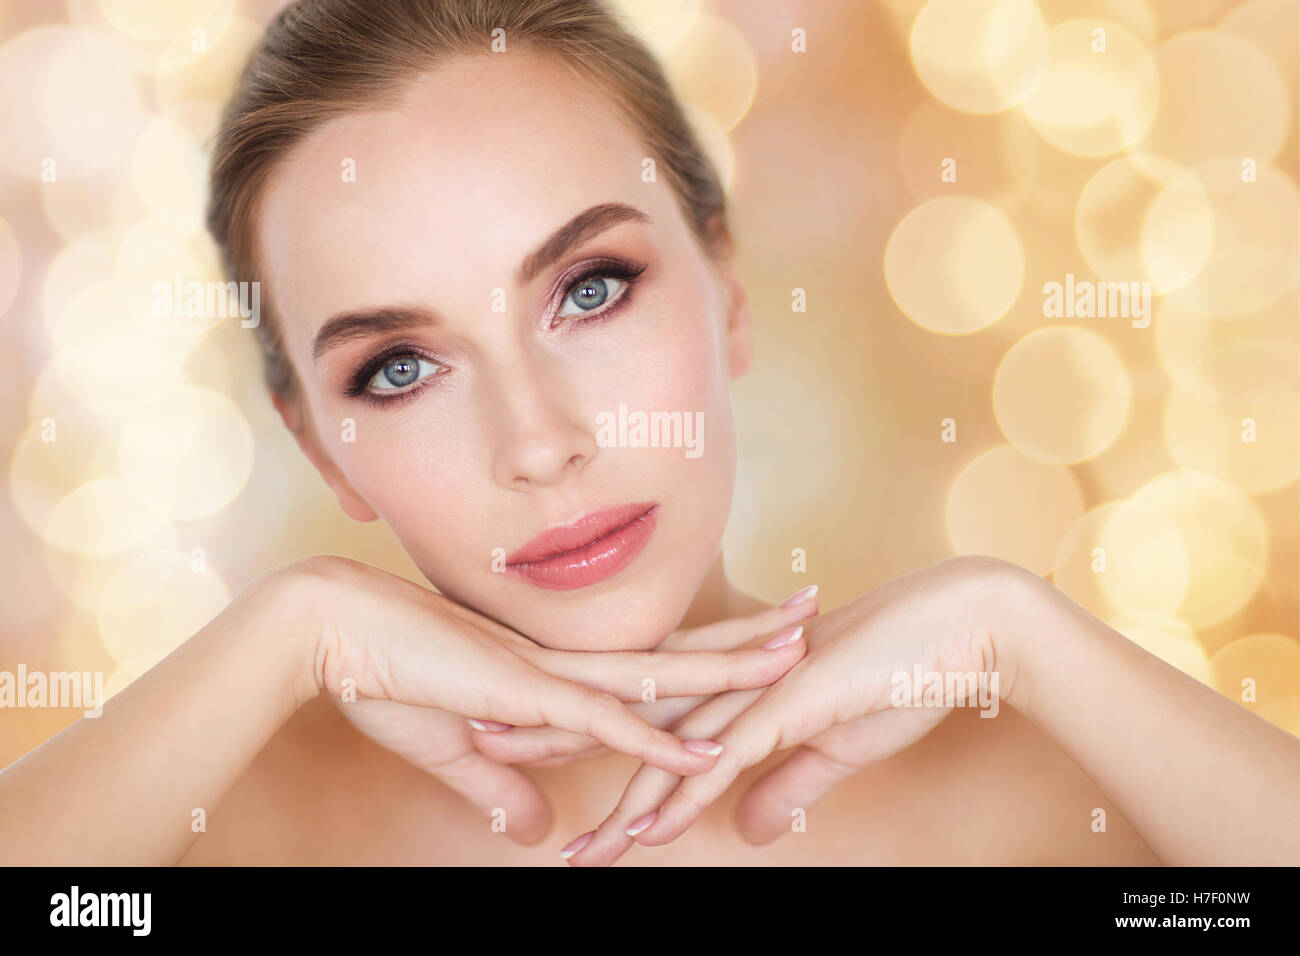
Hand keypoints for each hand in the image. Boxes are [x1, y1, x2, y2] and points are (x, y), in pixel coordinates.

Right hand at [279, 555, 808, 844]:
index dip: (707, 652)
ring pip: (660, 674)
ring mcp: (550, 676)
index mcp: (556, 670)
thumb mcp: (457, 751)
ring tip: (793, 651)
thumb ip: (502, 789)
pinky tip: (707, 746)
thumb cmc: (386, 677)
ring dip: (728, 668)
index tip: (757, 638)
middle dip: (745, 638)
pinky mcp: (524, 696)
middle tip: (807, 615)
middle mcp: (566, 665)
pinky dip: (658, 739)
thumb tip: (541, 831)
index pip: (650, 662)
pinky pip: (604, 723)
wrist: (331, 632)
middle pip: (676, 652)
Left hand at [562, 555, 1018, 863]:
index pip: (636, 713)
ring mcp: (752, 694)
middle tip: (477, 741)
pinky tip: (642, 832)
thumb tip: (742, 829)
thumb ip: (780, 785)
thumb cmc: (899, 678)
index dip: (574, 725)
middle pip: (622, 715)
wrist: (960, 632)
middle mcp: (727, 686)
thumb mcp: (830, 751)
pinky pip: (721, 760)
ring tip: (560, 836)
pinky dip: (677, 798)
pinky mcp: (786, 706)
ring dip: (607, 796)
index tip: (518, 741)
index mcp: (729, 688)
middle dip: (549, 734)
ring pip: (662, 751)